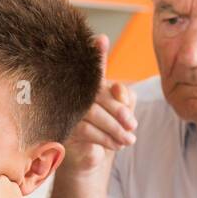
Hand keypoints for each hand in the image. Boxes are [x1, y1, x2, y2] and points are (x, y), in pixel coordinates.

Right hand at [64, 34, 136, 173]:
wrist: (87, 157)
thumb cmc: (106, 130)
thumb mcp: (123, 113)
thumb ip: (125, 98)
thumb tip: (119, 92)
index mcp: (90, 85)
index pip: (94, 66)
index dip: (97, 52)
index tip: (101, 39)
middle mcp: (74, 94)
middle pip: (98, 94)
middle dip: (119, 110)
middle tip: (133, 125)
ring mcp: (66, 111)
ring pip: (93, 114)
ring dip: (115, 128)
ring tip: (129, 139)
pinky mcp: (63, 130)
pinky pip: (86, 130)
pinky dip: (105, 138)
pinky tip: (117, 145)